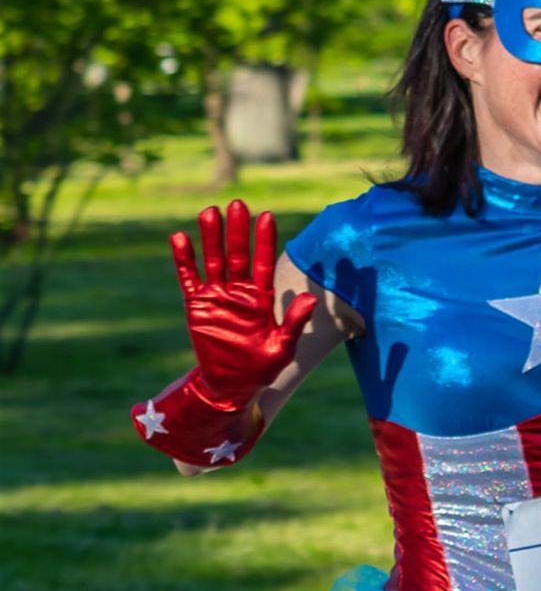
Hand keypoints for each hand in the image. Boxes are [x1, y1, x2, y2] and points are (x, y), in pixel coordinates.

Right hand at [170, 199, 315, 406]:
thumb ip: (294, 323)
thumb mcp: (282, 348)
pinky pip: (188, 278)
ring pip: (214, 260)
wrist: (232, 386)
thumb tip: (310, 299)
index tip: (267, 216)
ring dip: (211, 237)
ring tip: (210, 212)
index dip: (265, 241)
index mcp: (261, 298)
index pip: (263, 263)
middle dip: (238, 231)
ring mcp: (217, 296)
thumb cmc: (262, 368)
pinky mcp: (197, 305)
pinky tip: (179, 238)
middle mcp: (239, 291)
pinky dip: (184, 260)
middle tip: (237, 204)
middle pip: (238, 254)